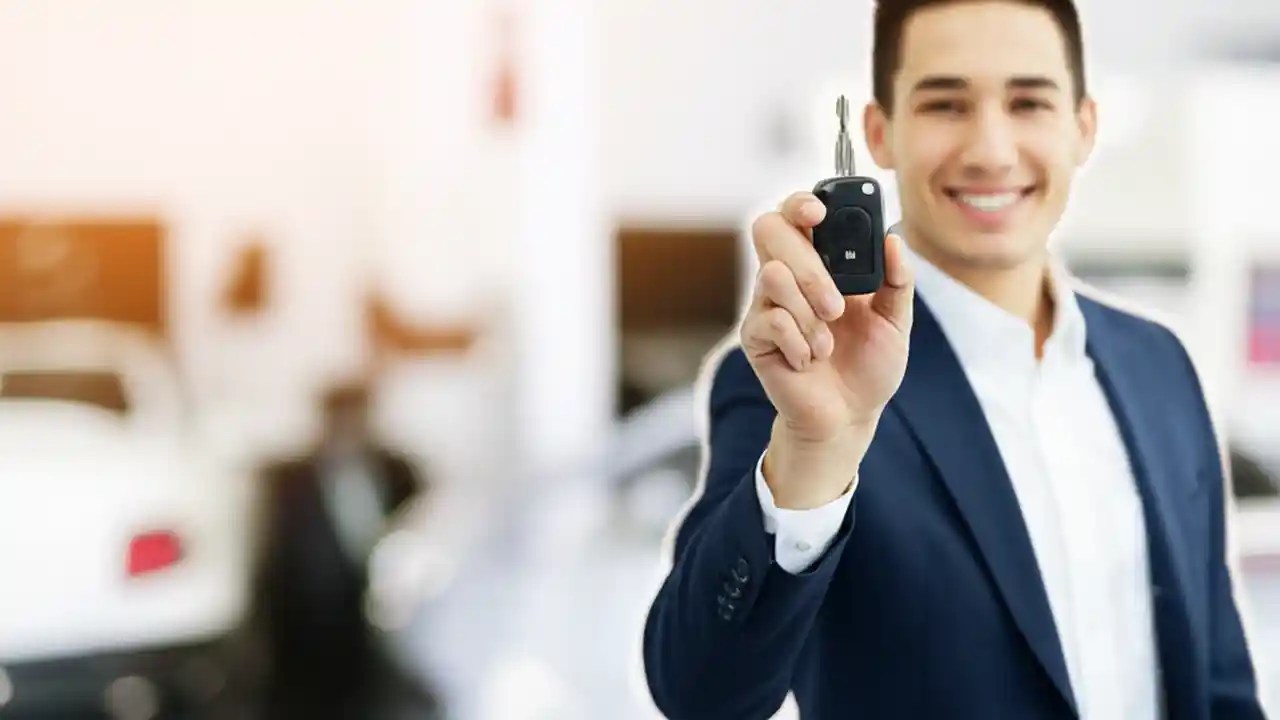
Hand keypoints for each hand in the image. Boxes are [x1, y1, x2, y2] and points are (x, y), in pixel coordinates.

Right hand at [740, 191, 913, 507]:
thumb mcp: (896, 320)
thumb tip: (894, 239)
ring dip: (809, 312)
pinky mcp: (755, 336)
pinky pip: (770, 320)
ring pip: (771, 276)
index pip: (796, 213)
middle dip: (807, 263)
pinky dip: (801, 343)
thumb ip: (898, 280)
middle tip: (836, 303)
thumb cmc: (868, 365)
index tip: (819, 214)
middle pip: (769, 229)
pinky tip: (810, 360)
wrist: (849, 416)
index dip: (800, 203)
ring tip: (828, 341)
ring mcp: (766, 304)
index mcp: (819, 262)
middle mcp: (788, 275)